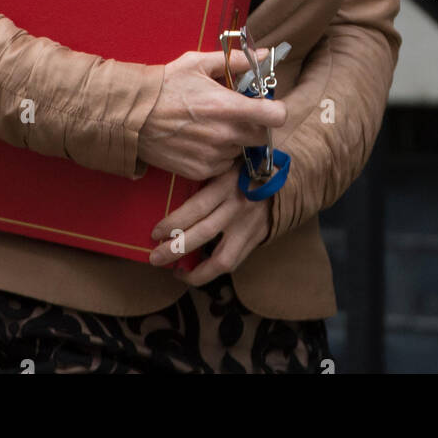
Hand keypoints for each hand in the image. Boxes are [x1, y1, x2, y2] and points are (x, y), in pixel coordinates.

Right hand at [136, 48, 287, 180]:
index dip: (276, 110)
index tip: (267, 107)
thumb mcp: (198, 63)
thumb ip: (236, 61)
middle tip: (235, 114)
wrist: (133, 115)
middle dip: (253, 125)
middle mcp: (225, 135)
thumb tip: (265, 55)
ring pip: (240, 150)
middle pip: (261, 137)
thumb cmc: (166, 85)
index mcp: (228, 107)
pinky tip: (200, 139)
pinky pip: (222, 164)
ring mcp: (213, 156)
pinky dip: (217, 154)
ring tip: (211, 126)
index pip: (276, 116)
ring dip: (234, 140)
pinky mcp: (201, 171)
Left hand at [148, 163, 272, 284]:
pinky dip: (213, 270)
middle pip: (204, 234)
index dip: (174, 223)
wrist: (282, 177)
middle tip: (155, 258)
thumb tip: (168, 191)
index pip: (197, 207)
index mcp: (227, 184)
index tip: (155, 233)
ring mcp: (249, 227)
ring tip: (177, 274)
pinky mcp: (256, 240)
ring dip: (197, 273)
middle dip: (175, 249)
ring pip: (222, 259)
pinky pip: (234, 262)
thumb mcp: (223, 163)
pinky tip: (197, 271)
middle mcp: (237, 208)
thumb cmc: (242, 166)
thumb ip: (203, 177)